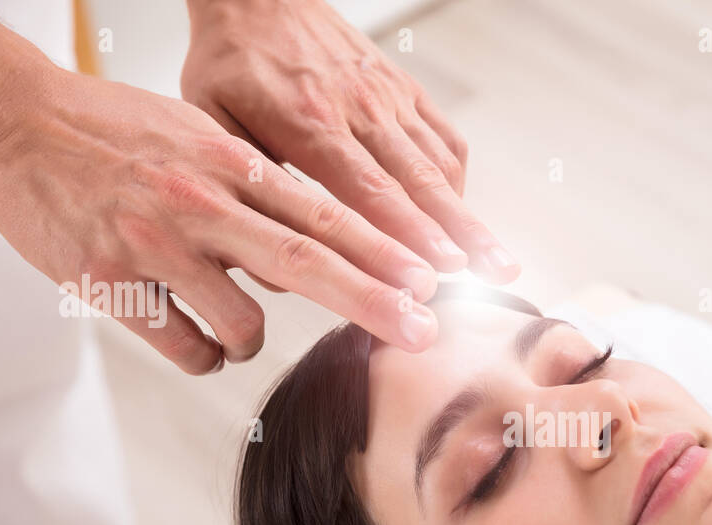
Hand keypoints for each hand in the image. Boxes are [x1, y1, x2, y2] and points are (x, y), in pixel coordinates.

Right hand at [0, 60, 448, 372]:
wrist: (11, 121)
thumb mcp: (197, 136)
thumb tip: (314, 243)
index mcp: (227, 162)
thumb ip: (256, 186)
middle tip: (421, 333)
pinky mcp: (110, 283)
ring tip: (229, 325)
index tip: (429, 282)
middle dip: (374, 302)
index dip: (383, 253)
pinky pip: (185, 348)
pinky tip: (194, 339)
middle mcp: (199, 202)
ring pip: (243, 323)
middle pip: (307, 262)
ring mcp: (154, 244)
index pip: (323, 215)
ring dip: (250, 339)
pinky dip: (204, 356)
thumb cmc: (110, 131)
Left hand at [181, 0, 519, 283]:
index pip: (370, 190)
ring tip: (496, 260)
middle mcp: (360, 109)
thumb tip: (270, 263)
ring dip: (470, 216)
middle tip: (493, 274)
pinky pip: (445, 136)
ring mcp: (388, 98)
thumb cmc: (234, 63)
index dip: (408, 234)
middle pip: (421, 183)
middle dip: (461, 234)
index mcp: (310, 123)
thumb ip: (246, 189)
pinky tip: (463, 213)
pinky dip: (459, 179)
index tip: (437, 270)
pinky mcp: (405, 89)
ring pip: (440, 164)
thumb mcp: (216, 125)